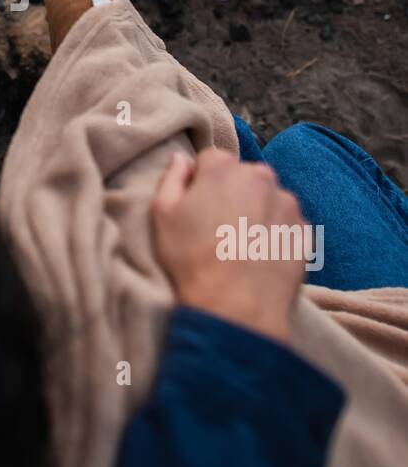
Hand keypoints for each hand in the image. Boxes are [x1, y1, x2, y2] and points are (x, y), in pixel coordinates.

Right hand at [151, 148, 307, 344]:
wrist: (236, 308)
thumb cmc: (193, 260)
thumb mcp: (163, 214)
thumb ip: (172, 177)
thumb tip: (181, 159)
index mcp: (223, 167)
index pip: (210, 160)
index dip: (201, 184)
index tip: (197, 209)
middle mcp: (260, 177)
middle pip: (242, 177)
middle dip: (232, 194)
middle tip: (218, 230)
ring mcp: (286, 203)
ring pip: (267, 199)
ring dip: (256, 213)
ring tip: (241, 247)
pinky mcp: (304, 230)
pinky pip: (286, 223)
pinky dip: (275, 234)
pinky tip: (259, 257)